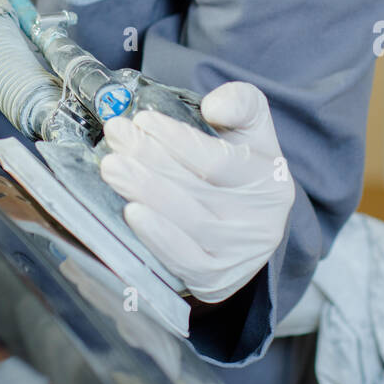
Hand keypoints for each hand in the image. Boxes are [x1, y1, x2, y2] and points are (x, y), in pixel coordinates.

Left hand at [99, 81, 294, 302]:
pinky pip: (184, 260)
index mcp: (270, 180)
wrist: (248, 226)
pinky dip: (156, 236)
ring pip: (188, 223)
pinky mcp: (216, 280)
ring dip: (145, 192)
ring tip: (113, 167)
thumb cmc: (240, 167)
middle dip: (150, 159)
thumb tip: (215, 106)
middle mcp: (260, 222)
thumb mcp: (252, 129)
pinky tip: (131, 212)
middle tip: (116, 135)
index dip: (179, 140)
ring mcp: (239, 255)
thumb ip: (240, 103)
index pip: (220, 160)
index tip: (143, 120)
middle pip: (197, 189)